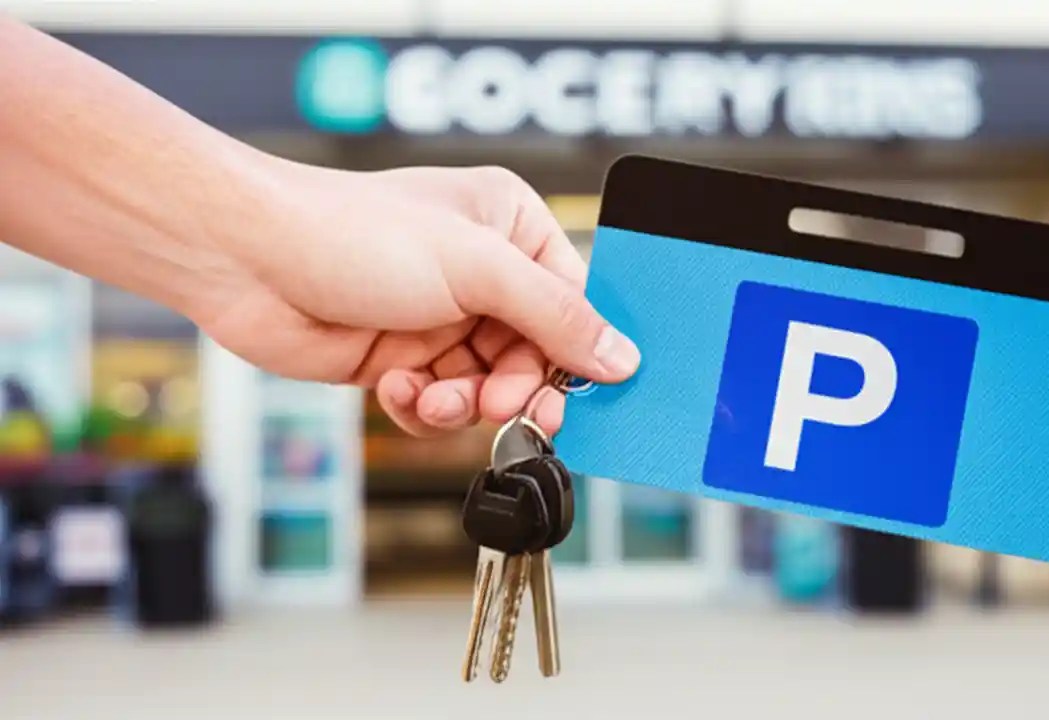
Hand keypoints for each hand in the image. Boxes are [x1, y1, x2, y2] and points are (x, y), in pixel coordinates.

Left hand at [191, 162, 639, 436]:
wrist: (246, 261)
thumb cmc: (353, 234)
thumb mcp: (476, 269)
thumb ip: (556, 317)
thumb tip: (622, 358)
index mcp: (512, 227)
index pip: (576, 302)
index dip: (581, 353)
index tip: (582, 397)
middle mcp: (482, 273)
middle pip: (536, 356)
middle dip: (514, 388)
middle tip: (503, 408)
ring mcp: (442, 319)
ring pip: (489, 389)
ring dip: (463, 404)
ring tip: (433, 395)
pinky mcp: (403, 361)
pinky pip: (442, 406)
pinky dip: (423, 408)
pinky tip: (395, 389)